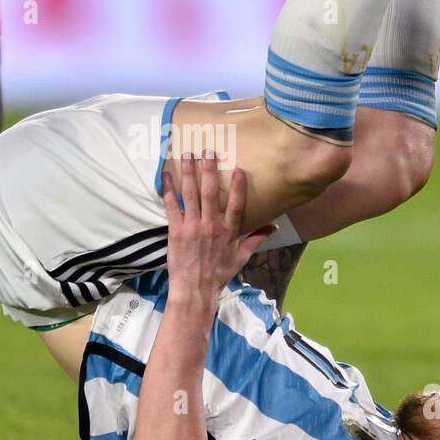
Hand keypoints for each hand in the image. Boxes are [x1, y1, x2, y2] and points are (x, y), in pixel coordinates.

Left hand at [161, 150, 275, 303]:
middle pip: (211, 192)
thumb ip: (256, 238)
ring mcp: (193, 226)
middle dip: (209, 169)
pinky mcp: (176, 230)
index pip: (237, 204)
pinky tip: (165, 175)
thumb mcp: (241, 257)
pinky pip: (172, 205)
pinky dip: (168, 189)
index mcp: (229, 231)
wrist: (195, 289)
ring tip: (187, 154)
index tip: (239, 168)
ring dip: (189, 172)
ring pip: (191, 193)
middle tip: (207, 150)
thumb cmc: (219, 274)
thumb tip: (274, 227)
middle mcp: (212, 225)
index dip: (239, 186)